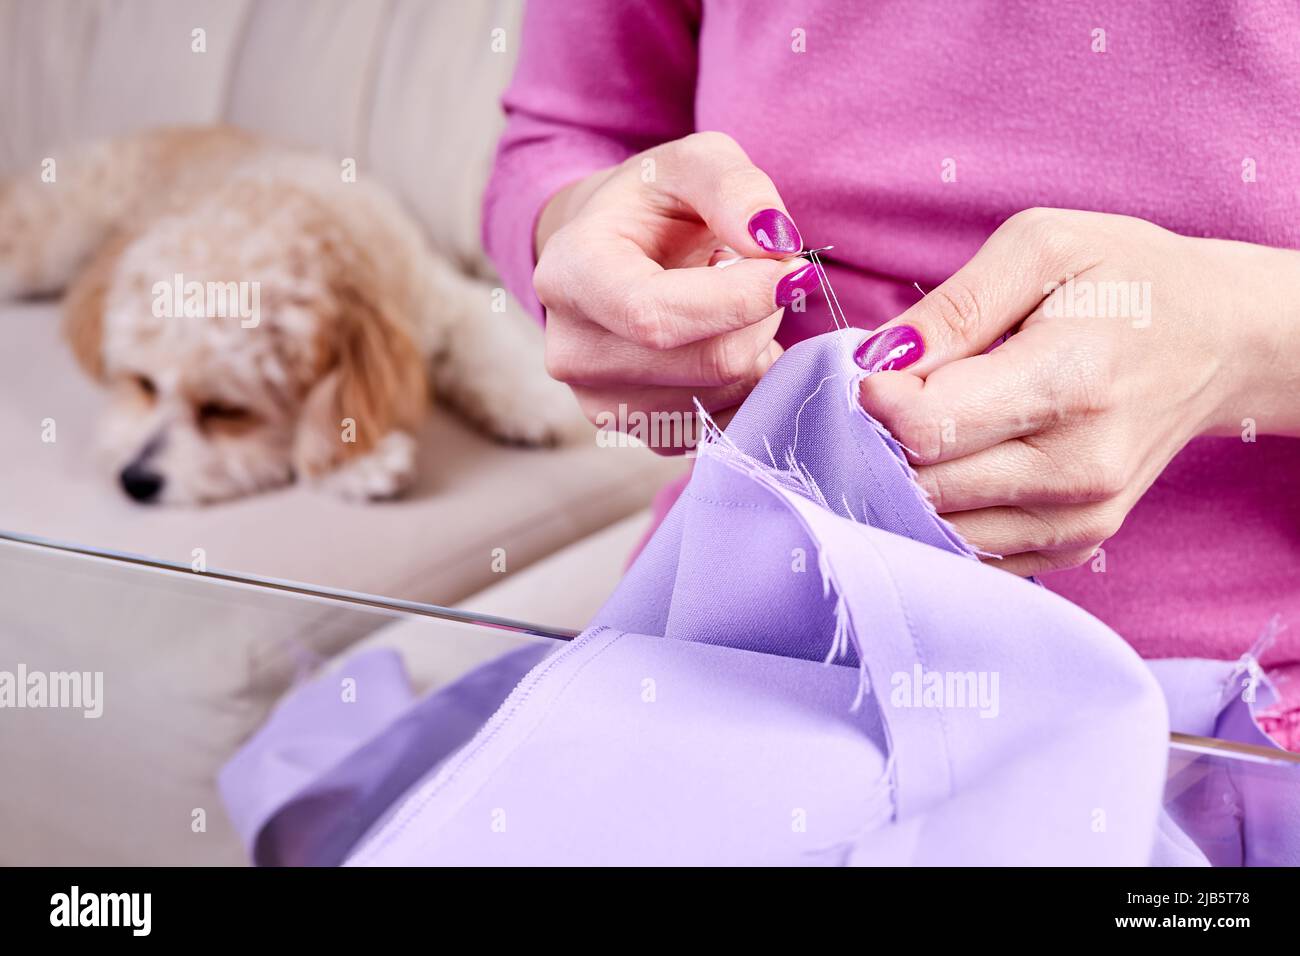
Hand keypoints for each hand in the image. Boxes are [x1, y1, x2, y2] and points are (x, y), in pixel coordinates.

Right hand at [533, 131, 821, 452]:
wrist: (612, 253)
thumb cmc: (654, 203)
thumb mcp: (694, 162)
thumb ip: (737, 188)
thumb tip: (776, 245)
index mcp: (571, 275)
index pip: (659, 315)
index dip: (740, 299)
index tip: (792, 269)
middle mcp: (573, 352)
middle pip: (708, 362)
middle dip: (760, 317)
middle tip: (763, 276)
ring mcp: (602, 403)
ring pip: (725, 395)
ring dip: (756, 348)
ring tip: (731, 306)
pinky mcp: (639, 432)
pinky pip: (724, 425)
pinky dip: (746, 384)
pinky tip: (725, 342)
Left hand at [858, 207, 1298, 574]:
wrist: (1221, 342)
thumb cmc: (1130, 282)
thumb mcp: (1043, 247)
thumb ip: (954, 308)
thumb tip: (878, 361)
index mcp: (1072, 381)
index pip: (932, 427)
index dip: (879, 402)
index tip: (876, 373)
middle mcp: (1080, 466)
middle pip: (926, 483)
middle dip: (885, 442)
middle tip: (896, 399)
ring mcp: (1082, 515)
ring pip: (941, 527)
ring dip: (908, 483)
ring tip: (929, 427)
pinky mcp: (1077, 543)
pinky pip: (974, 552)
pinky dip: (945, 514)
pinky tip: (956, 466)